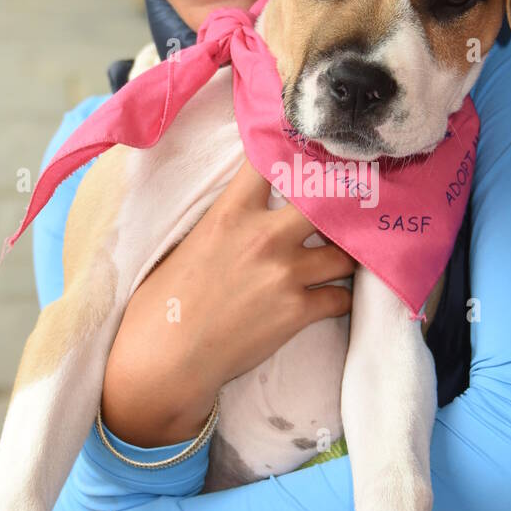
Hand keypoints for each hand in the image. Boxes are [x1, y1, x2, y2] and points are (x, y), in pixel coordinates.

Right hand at [101, 158, 356, 445]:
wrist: (167, 358)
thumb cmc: (163, 304)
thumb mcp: (188, 244)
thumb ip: (225, 221)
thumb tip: (247, 213)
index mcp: (230, 214)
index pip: (269, 163)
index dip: (292, 153)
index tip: (308, 152)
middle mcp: (263, 237)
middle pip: (324, 202)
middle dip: (339, 205)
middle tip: (348, 208)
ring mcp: (285, 274)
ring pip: (344, 253)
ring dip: (346, 257)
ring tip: (341, 259)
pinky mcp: (298, 311)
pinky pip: (341, 297)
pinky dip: (340, 299)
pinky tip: (330, 299)